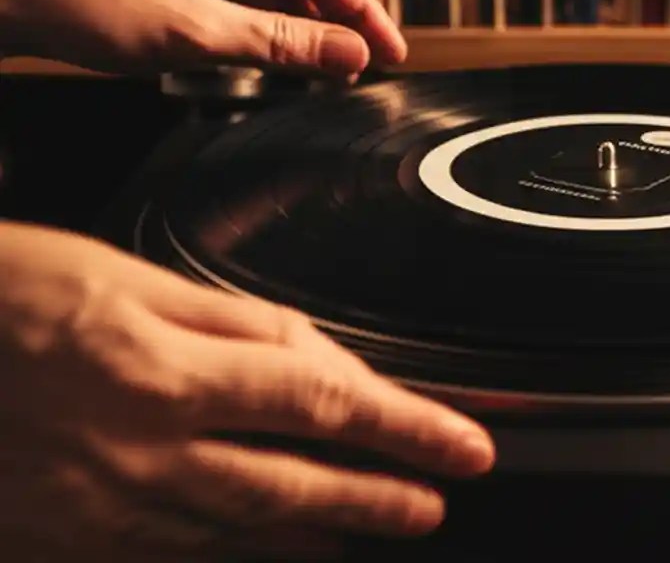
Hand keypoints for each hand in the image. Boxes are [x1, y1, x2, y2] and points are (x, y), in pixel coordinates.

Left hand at [0, 0, 405, 77]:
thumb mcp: (194, 31)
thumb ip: (280, 44)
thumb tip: (349, 51)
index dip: (365, 12)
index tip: (392, 50)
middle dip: (333, 23)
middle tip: (361, 69)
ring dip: (291, 31)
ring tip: (318, 75)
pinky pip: (224, 1)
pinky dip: (251, 32)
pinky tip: (255, 63)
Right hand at [0, 221, 493, 561]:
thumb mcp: (114, 275)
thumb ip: (226, 320)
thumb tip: (314, 356)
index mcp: (158, 365)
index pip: (319, 399)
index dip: (402, 425)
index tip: (459, 440)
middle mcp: (140, 448)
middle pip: (294, 481)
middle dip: (381, 494)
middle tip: (441, 499)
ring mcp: (103, 509)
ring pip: (242, 530)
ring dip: (325, 530)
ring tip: (387, 526)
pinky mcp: (69, 543)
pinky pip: (176, 554)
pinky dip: (242, 554)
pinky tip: (287, 550)